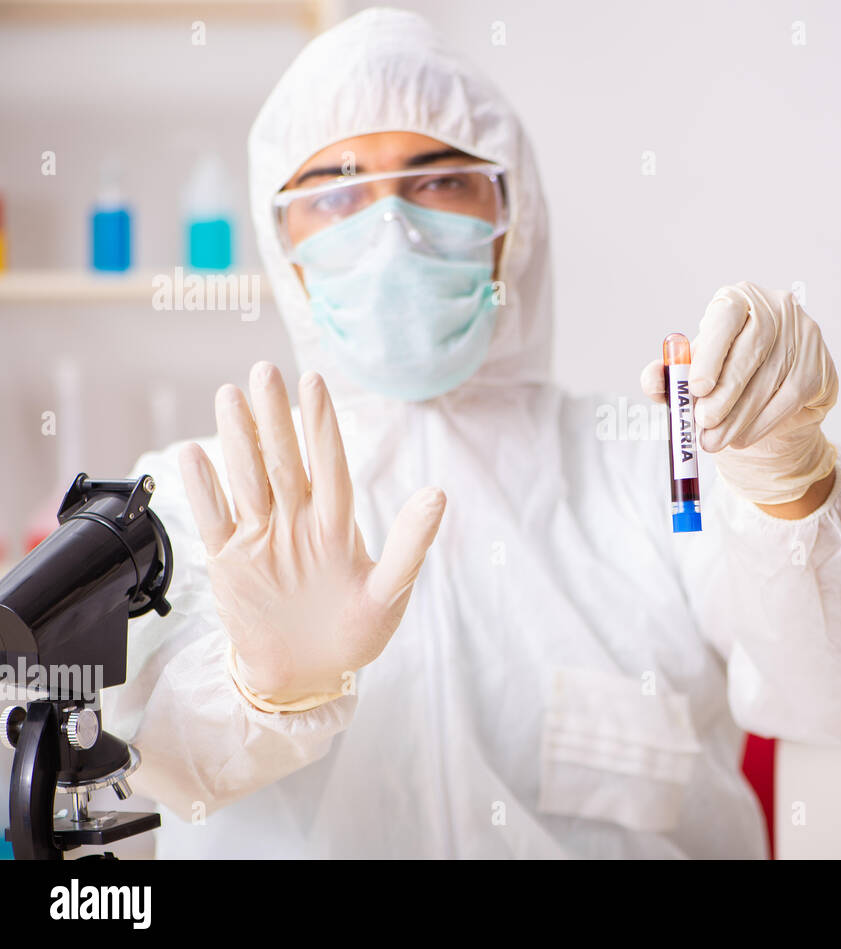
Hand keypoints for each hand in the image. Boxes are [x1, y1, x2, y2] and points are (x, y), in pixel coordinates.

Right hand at [178, 361, 445, 705]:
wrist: (306, 675)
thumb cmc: (353, 633)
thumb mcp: (388, 594)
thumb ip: (410, 546)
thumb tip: (439, 494)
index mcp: (335, 526)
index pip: (329, 466)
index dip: (321, 427)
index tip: (314, 383)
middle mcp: (296, 523)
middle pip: (283, 462)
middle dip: (275, 417)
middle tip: (265, 371)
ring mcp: (261, 539)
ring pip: (247, 480)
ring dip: (238, 440)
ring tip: (231, 396)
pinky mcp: (230, 562)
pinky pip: (214, 518)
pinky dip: (204, 489)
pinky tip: (195, 453)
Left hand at [641, 281, 837, 506]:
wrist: (771, 394)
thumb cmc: (724, 375)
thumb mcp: (694, 373)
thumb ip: (671, 377)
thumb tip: (652, 380)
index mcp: (736, 300)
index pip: (725, 317)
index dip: (710, 352)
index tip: (695, 388)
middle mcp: (775, 308)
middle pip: (751, 349)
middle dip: (725, 393)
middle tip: (703, 423)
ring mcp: (803, 335)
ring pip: (770, 380)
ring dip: (738, 417)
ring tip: (713, 441)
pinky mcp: (819, 365)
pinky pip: (790, 398)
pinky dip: (762, 423)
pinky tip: (740, 437)